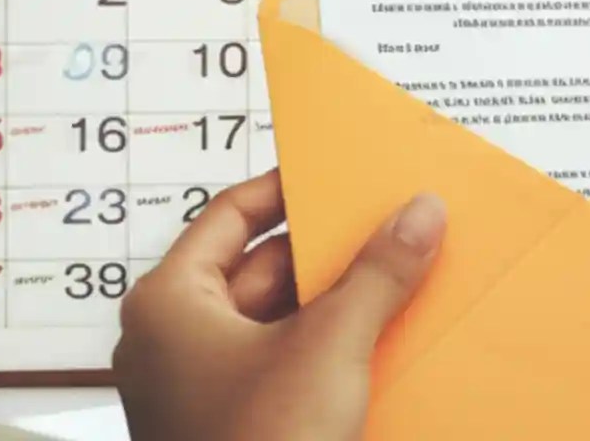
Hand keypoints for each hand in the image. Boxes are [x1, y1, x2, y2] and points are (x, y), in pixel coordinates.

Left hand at [113, 170, 446, 440]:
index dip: (286, 190)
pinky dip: (324, 346)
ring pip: (275, 319)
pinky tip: (376, 336)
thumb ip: (378, 274)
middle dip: (325, 252)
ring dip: (332, 300)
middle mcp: (175, 338)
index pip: (229, 214)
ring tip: (394, 274)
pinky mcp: (230, 423)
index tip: (336, 174)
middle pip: (257, 267)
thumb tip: (418, 213)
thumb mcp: (329, 347)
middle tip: (385, 224)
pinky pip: (281, 363)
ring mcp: (200, 386)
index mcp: (170, 302)